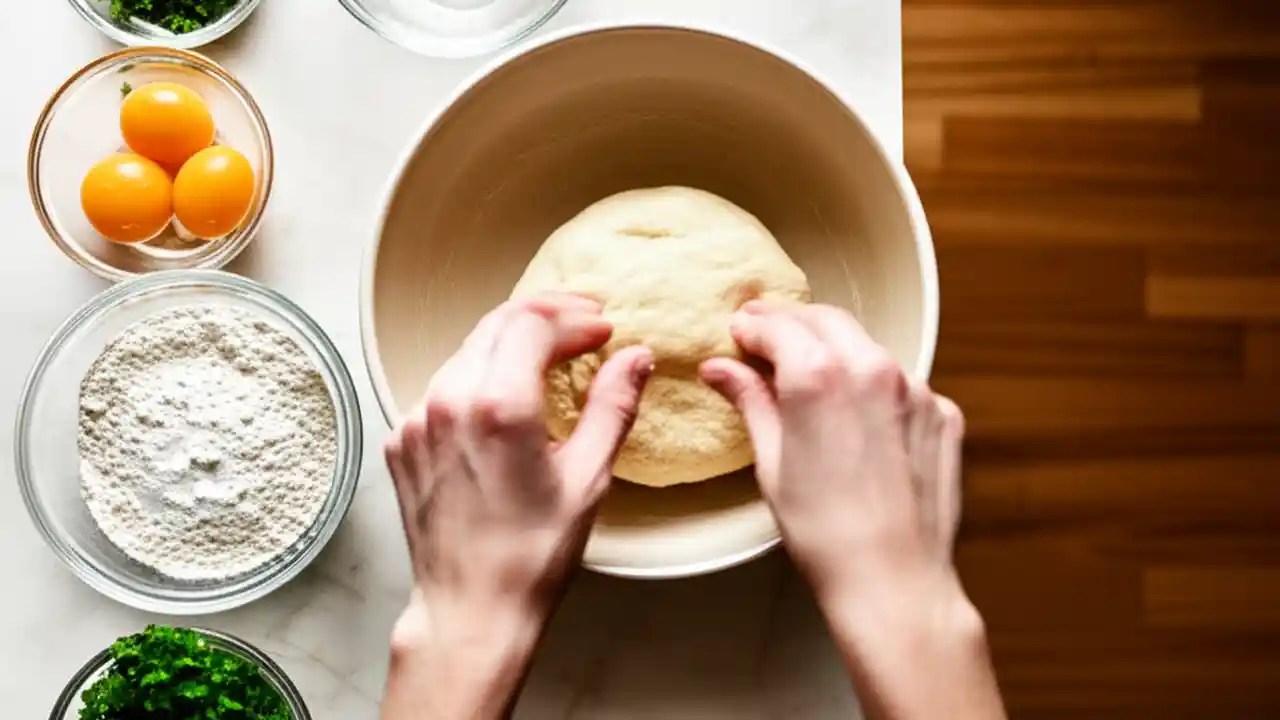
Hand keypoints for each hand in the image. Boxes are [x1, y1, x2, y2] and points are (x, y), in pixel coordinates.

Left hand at [381, 293, 652, 719]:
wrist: (470, 609)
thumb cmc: (532, 555)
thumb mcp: (588, 478)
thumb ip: (613, 407)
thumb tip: (635, 357)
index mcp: (498, 406)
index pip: (534, 323)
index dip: (573, 317)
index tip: (603, 328)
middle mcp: (448, 402)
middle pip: (496, 324)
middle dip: (544, 314)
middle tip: (581, 321)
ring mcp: (417, 420)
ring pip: (466, 352)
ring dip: (510, 343)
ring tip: (548, 353)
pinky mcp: (402, 440)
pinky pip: (442, 388)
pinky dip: (477, 378)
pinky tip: (504, 397)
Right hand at [700, 301, 1003, 719]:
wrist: (895, 581)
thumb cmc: (824, 532)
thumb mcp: (771, 462)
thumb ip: (751, 401)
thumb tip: (721, 369)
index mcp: (819, 376)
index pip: (778, 325)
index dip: (752, 325)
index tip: (737, 332)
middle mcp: (873, 368)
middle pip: (825, 320)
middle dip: (792, 322)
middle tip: (764, 334)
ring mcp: (916, 389)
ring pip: (867, 347)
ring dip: (834, 348)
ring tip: (808, 372)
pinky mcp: (943, 414)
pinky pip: (901, 382)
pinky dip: (872, 384)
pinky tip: (856, 415)